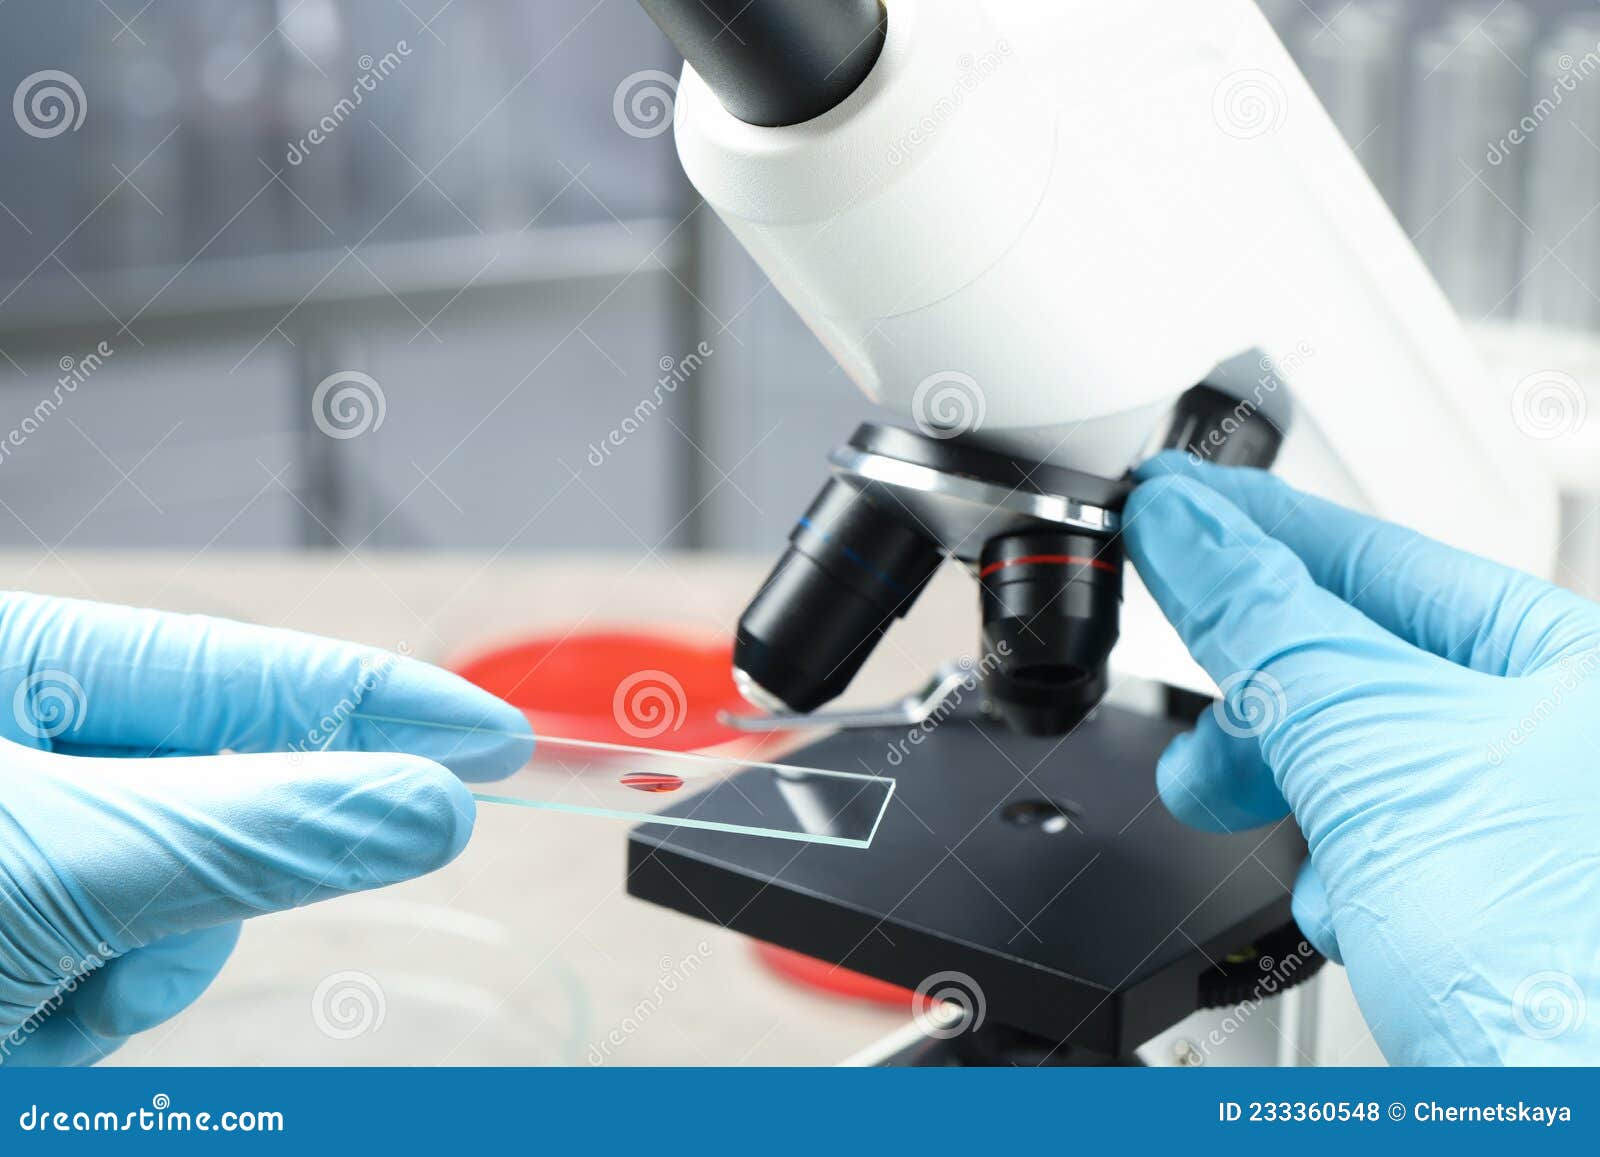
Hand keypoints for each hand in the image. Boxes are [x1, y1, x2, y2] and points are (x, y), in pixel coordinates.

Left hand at [0, 592, 532, 1065]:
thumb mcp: (66, 860)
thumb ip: (254, 832)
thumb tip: (431, 803)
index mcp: (24, 663)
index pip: (248, 671)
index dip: (386, 702)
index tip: (497, 735)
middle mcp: (29, 742)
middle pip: (218, 798)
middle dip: (214, 884)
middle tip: (223, 914)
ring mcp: (28, 845)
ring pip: (179, 900)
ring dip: (137, 972)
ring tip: (42, 997)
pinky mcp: (22, 934)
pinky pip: (124, 968)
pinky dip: (90, 1014)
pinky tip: (18, 1032)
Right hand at [1124, 453, 1599, 1064]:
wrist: (1570, 1119)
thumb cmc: (1563, 955)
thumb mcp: (1371, 747)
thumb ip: (1265, 626)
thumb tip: (1187, 529)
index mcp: (1564, 657)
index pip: (1372, 553)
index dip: (1252, 527)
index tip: (1166, 506)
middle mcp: (1552, 733)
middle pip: (1355, 664)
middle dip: (1255, 694)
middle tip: (1180, 697)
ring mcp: (1521, 825)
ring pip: (1354, 764)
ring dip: (1286, 795)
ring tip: (1245, 820)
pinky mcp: (1482, 906)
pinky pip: (1375, 847)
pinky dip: (1337, 874)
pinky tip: (1345, 910)